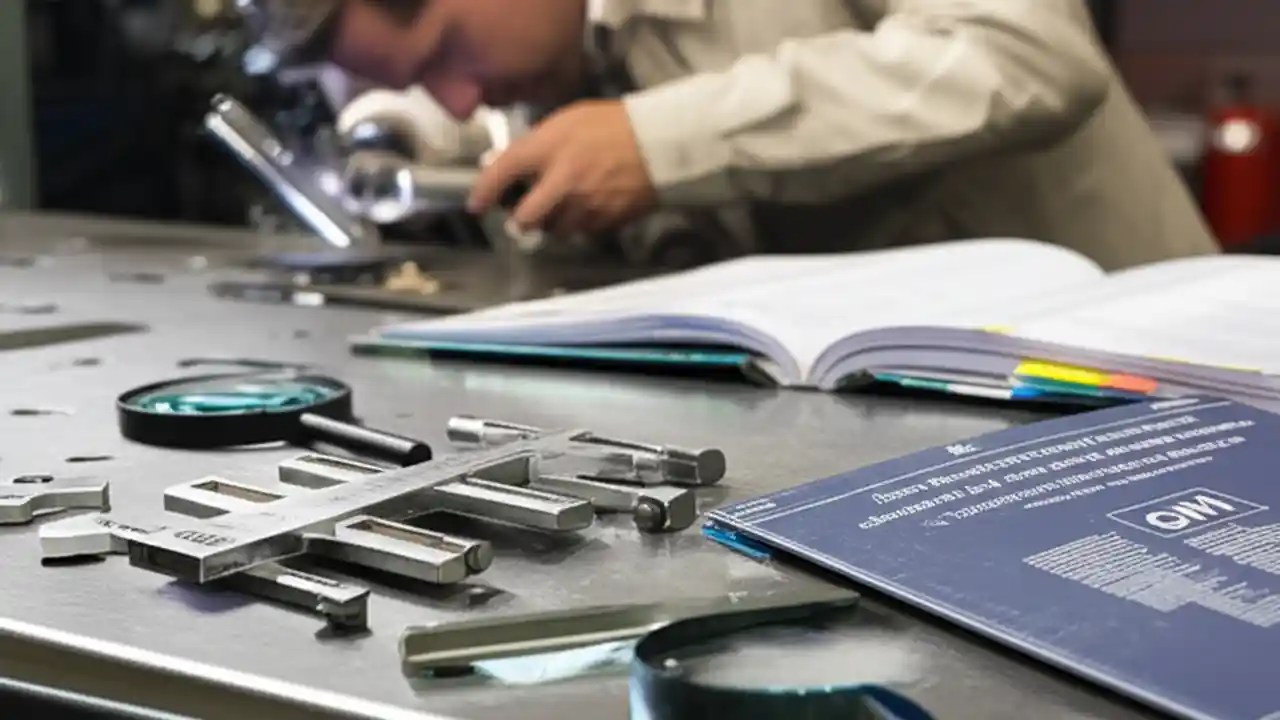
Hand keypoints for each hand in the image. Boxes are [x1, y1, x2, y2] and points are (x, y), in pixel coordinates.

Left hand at [467, 100, 657, 234]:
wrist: (661, 142)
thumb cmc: (614, 124)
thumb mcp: (569, 119)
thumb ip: (539, 142)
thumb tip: (514, 164)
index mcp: (549, 148)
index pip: (502, 172)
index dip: (483, 192)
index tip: (476, 205)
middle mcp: (562, 181)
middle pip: (524, 218)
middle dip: (520, 219)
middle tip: (523, 213)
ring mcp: (584, 205)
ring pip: (553, 230)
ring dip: (552, 222)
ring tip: (563, 207)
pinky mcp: (605, 221)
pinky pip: (581, 232)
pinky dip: (579, 224)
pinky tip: (588, 207)